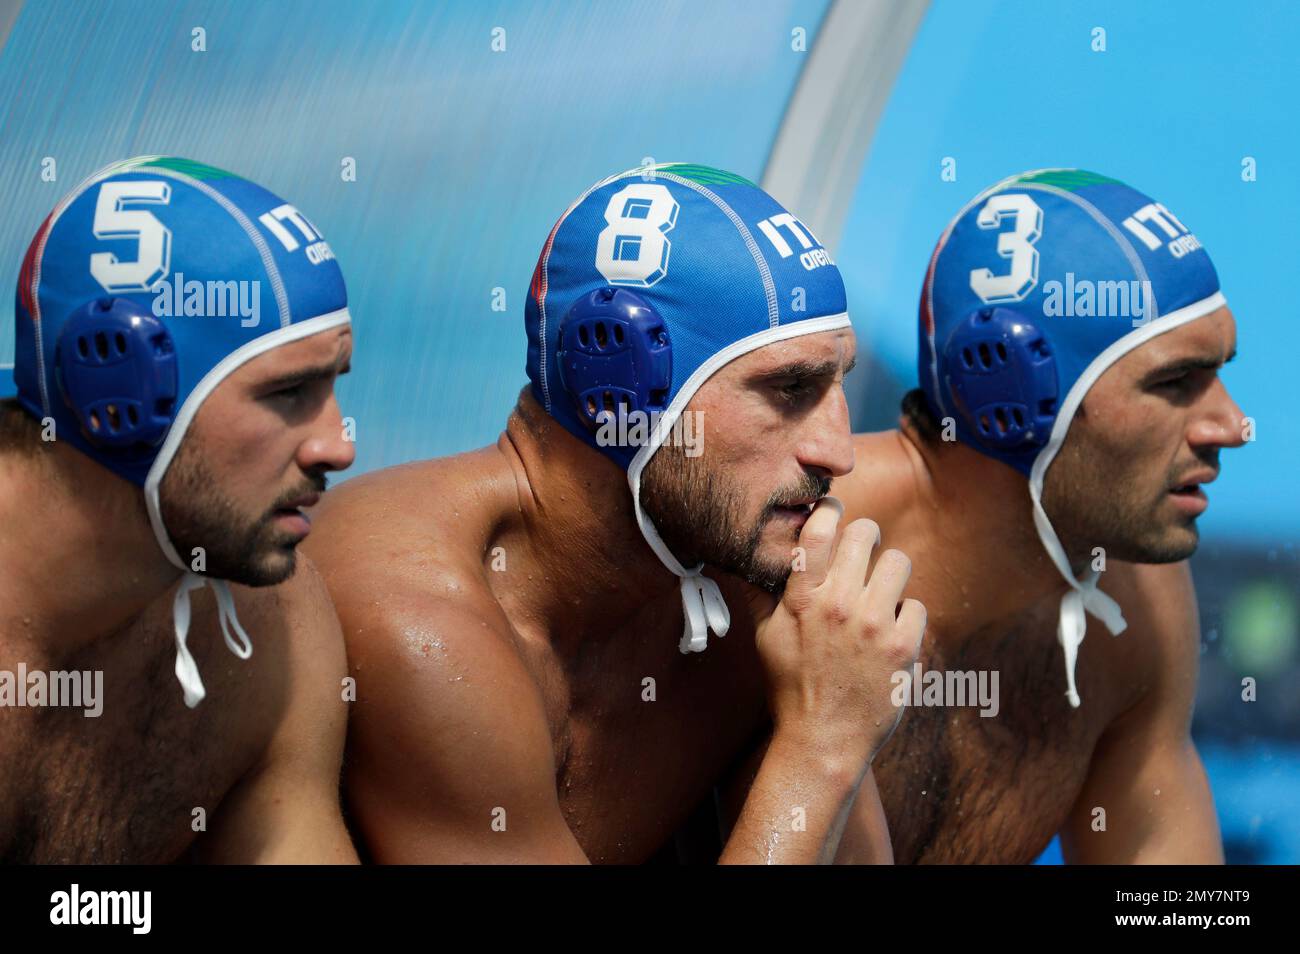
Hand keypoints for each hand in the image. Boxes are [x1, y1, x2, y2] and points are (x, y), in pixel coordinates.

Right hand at [756, 496, 924, 766]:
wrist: (824, 742)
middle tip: (863, 550)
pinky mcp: (904, 647)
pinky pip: (916, 606)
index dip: (830, 510)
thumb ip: (761, 593)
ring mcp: (875, 625)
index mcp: (803, 599)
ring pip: (899, 563)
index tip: (834, 512)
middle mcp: (840, 605)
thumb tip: (746, 556)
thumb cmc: (791, 687)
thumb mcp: (765, 637)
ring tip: (880, 593)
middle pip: (865, 534)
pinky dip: (905, 617)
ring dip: (890, 574)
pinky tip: (889, 635)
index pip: (820, 529)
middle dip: (865, 537)